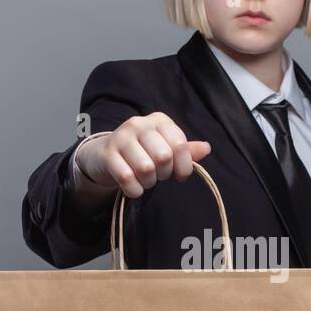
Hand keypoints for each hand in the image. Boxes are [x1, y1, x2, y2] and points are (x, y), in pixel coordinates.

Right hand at [76, 113, 210, 198]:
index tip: (179, 174)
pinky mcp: (107, 154)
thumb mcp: (165, 148)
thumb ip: (186, 150)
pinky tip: (133, 187)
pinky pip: (127, 178)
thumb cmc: (141, 152)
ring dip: (149, 182)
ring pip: (146, 168)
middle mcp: (139, 124)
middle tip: (158, 175)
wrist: (104, 155)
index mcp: (159, 120)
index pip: (180, 145)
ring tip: (145, 179)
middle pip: (163, 157)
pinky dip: (134, 190)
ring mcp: (121, 138)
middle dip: (164, 174)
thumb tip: (206, 148)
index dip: (184, 166)